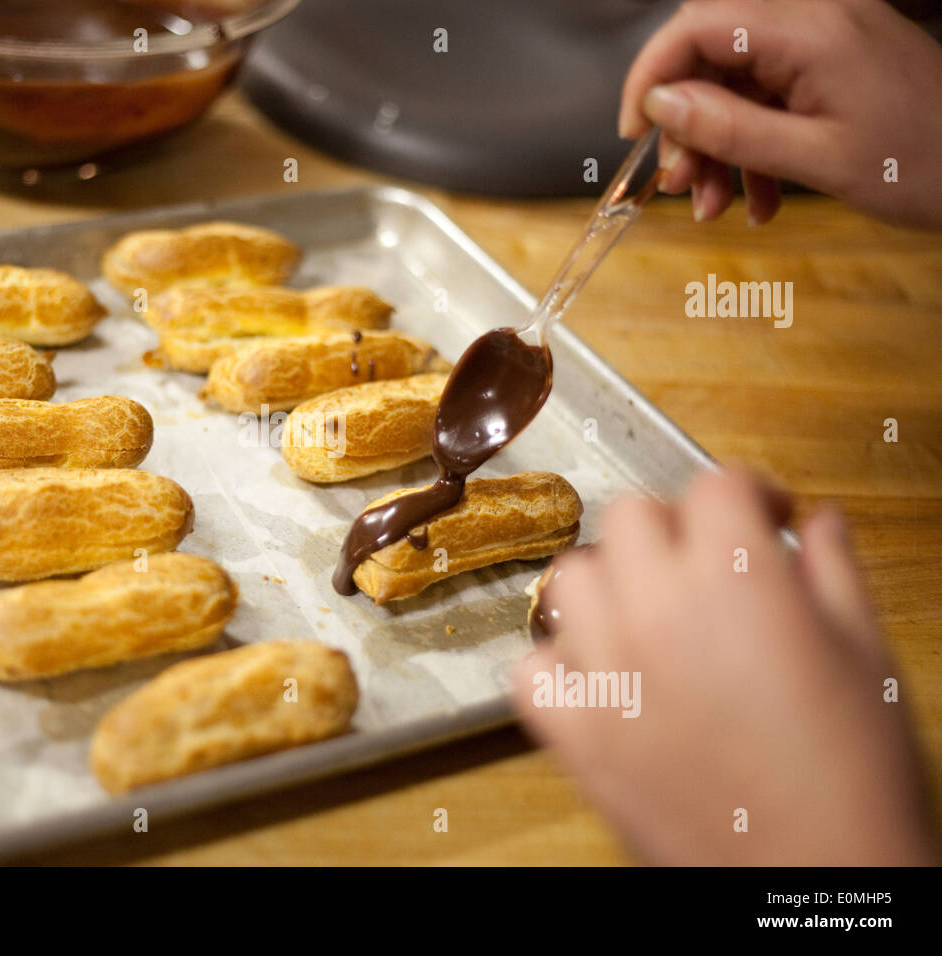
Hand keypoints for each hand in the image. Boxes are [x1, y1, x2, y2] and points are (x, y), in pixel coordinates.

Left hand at [513, 468, 939, 864]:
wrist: (815, 882)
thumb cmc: (854, 777)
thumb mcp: (866, 655)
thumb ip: (832, 571)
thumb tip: (813, 523)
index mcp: (738, 579)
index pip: (713, 485)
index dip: (747, 493)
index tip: (763, 517)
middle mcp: (657, 611)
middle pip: (629, 518)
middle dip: (672, 530)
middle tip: (706, 567)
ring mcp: (605, 671)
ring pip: (570, 579)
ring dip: (609, 586)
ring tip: (650, 617)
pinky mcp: (575, 735)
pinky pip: (531, 670)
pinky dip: (558, 667)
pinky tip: (603, 680)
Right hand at [619, 0, 941, 227]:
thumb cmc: (923, 165)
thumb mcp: (813, 157)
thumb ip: (728, 128)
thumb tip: (658, 106)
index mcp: (809, 28)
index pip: (696, 27)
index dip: (650, 77)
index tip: (634, 134)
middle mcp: (814, 18)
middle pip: (711, 55)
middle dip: (685, 124)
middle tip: (681, 184)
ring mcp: (826, 39)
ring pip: (735, 84)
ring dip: (715, 148)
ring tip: (717, 206)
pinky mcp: (835, 63)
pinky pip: (769, 98)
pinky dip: (750, 148)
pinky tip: (756, 198)